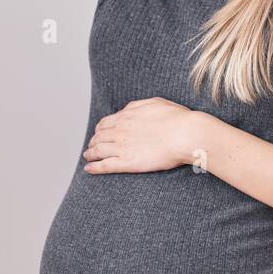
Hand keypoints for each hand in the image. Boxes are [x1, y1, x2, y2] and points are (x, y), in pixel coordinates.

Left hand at [83, 97, 198, 173]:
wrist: (185, 134)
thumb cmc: (176, 118)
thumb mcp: (155, 103)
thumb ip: (138, 106)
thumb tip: (128, 109)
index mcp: (126, 116)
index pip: (105, 123)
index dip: (100, 129)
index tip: (100, 133)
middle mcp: (120, 131)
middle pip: (98, 137)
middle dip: (94, 141)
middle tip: (92, 146)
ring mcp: (121, 147)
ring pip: (97, 151)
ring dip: (90, 154)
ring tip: (87, 157)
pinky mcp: (127, 162)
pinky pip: (104, 166)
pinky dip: (94, 168)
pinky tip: (89, 169)